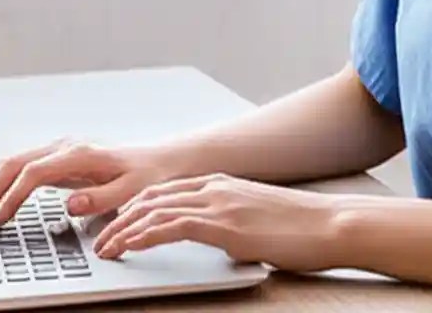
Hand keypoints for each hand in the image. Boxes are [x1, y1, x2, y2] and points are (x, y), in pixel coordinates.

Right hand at [0, 139, 177, 225]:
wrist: (156, 159)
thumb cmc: (145, 175)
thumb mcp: (131, 191)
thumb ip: (100, 199)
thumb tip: (70, 204)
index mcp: (78, 154)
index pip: (33, 173)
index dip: (12, 197)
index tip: (0, 220)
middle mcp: (63, 147)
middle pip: (13, 164)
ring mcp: (57, 149)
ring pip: (11, 162)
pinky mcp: (56, 157)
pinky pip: (20, 166)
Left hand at [92, 173, 341, 271]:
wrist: (330, 224)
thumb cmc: (302, 227)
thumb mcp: (257, 219)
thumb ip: (232, 222)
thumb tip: (222, 238)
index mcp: (220, 183)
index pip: (164, 191)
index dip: (134, 207)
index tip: (116, 224)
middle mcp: (214, 187)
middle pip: (151, 198)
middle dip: (120, 219)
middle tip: (101, 239)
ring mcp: (218, 203)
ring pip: (154, 211)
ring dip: (124, 231)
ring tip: (106, 248)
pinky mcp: (224, 224)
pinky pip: (172, 226)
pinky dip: (145, 236)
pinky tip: (131, 246)